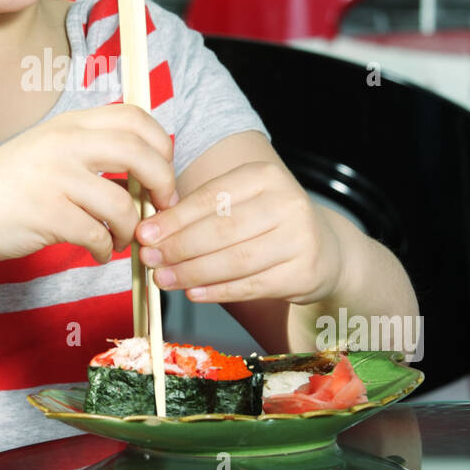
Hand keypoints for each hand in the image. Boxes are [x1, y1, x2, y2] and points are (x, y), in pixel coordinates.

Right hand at [0, 103, 176, 266]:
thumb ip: (87, 147)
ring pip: (123, 204)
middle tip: (161, 206)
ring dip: (131, 229)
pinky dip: (105, 249)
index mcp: (68, 124)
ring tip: (120, 238)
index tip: (162, 169)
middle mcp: (64, 143)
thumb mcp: (45, 149)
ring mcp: (55, 177)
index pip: (134, 117)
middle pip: (141, 154)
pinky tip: (97, 252)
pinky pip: (98, 235)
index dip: (160, 143)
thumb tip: (145, 163)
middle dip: (162, 184)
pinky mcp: (47, 214)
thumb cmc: (4, 188)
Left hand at [134, 160, 343, 304]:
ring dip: (193, 272)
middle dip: (178, 247)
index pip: (212, 197)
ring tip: (163, 279)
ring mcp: (300, 238)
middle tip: (149, 259)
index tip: (145, 234)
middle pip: (222, 229)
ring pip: (235, 259)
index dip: (174, 218)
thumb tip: (151, 230)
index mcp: (265, 176)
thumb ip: (201, 211)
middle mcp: (287, 202)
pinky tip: (193, 293)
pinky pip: (252, 285)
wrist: (324, 249)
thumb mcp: (241, 202)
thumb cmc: (266, 224)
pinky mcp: (303, 272)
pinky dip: (218, 291)